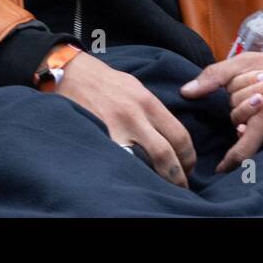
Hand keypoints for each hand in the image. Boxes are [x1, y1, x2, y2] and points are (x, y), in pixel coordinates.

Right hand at [56, 52, 195, 188]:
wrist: (73, 75)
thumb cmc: (107, 82)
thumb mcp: (137, 88)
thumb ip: (153, 110)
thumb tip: (170, 133)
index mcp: (148, 103)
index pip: (179, 135)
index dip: (188, 156)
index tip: (189, 167)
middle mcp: (134, 117)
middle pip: (165, 153)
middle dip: (177, 174)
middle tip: (180, 185)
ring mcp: (114, 130)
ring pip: (143, 163)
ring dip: (156, 179)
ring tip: (160, 187)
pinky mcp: (98, 138)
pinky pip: (118, 162)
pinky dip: (130, 173)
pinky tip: (134, 180)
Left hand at [180, 34, 262, 172]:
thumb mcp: (250, 61)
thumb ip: (216, 75)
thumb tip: (186, 92)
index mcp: (260, 108)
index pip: (235, 124)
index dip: (238, 115)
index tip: (243, 116)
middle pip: (246, 149)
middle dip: (244, 141)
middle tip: (245, 139)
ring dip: (261, 146)